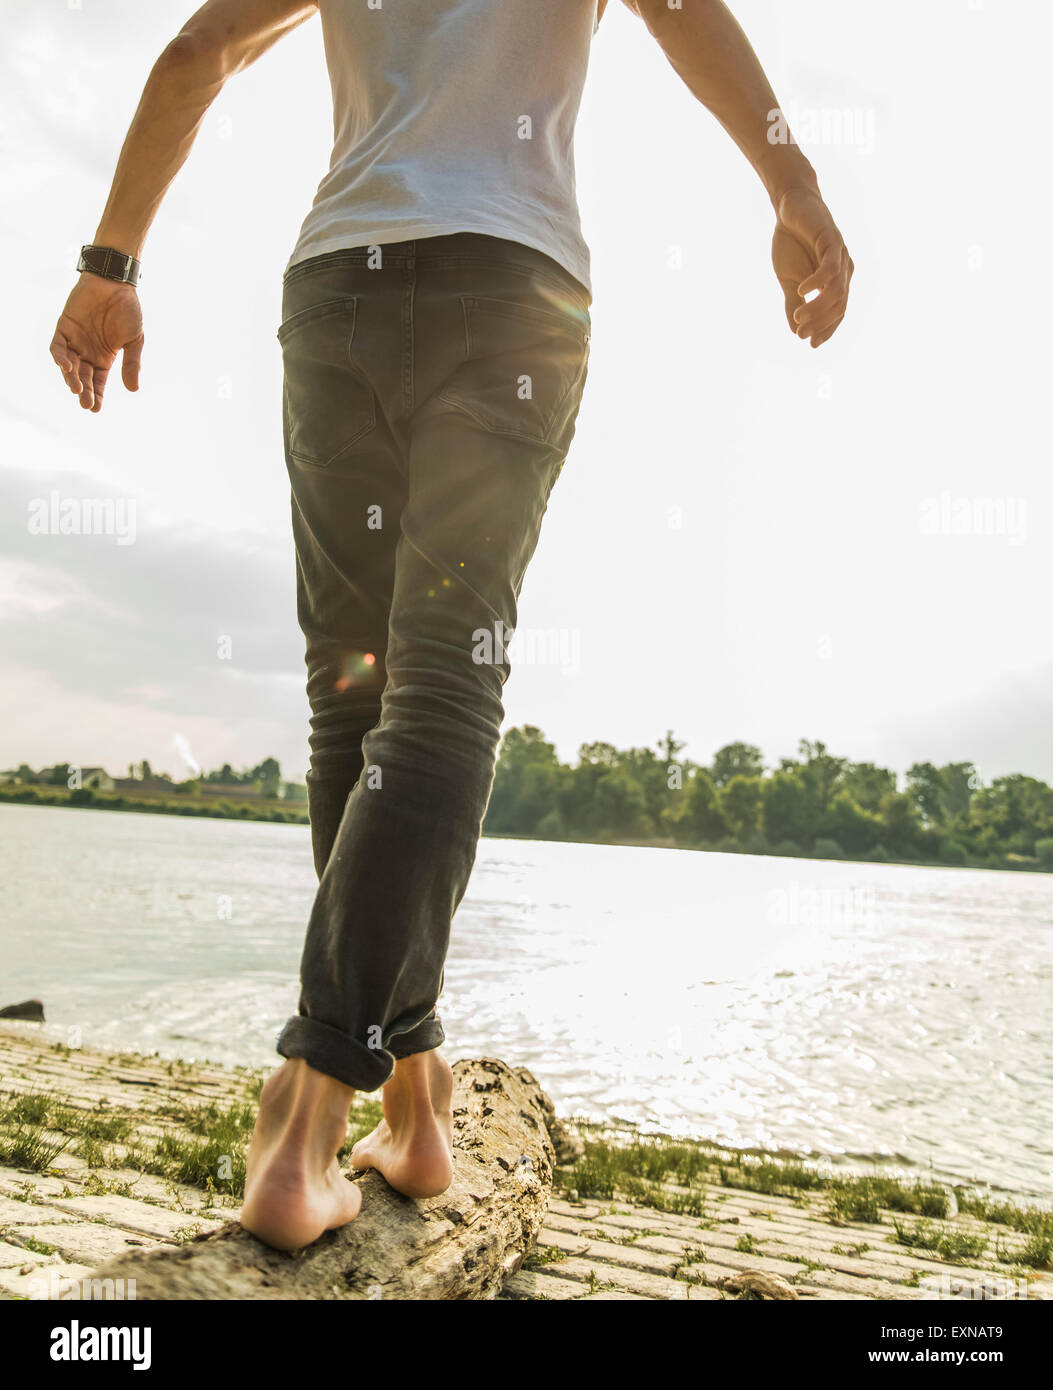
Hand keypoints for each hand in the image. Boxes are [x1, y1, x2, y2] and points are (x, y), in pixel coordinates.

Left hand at [49, 273, 144, 411]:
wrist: (114, 282)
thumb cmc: (128, 310)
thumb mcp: (134, 341)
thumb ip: (131, 364)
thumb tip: (132, 390)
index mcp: (104, 358)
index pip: (97, 383)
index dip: (96, 396)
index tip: (94, 409)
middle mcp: (87, 352)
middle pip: (83, 377)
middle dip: (84, 391)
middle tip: (85, 403)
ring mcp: (75, 340)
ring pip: (69, 365)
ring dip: (71, 378)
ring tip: (77, 389)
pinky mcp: (64, 327)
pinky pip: (58, 346)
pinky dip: (60, 357)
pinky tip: (67, 366)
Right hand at [772, 186, 853, 348]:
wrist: (791, 208)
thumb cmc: (792, 243)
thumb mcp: (789, 280)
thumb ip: (794, 304)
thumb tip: (795, 330)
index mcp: (836, 281)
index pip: (837, 312)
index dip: (826, 329)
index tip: (810, 344)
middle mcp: (844, 270)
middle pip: (839, 305)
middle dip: (821, 323)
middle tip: (801, 333)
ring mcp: (840, 255)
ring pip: (835, 290)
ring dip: (818, 307)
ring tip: (799, 317)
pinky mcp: (832, 241)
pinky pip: (830, 268)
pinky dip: (817, 282)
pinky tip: (801, 291)